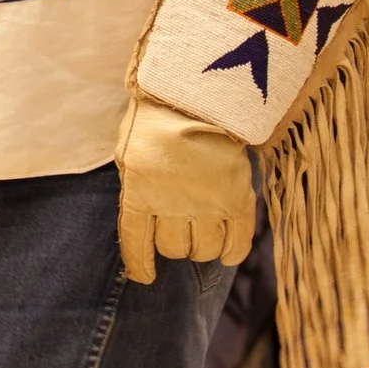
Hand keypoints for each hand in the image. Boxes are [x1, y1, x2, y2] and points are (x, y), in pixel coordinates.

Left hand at [115, 95, 254, 284]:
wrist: (198, 91)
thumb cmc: (156, 120)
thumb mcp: (129, 153)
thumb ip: (136, 188)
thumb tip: (144, 223)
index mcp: (140, 192)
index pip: (137, 244)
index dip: (140, 265)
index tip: (144, 276)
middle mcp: (172, 204)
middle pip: (174, 249)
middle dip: (174, 245)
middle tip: (178, 230)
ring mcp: (207, 203)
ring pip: (205, 249)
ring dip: (202, 247)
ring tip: (202, 234)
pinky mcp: (238, 197)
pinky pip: (238, 240)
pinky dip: (233, 251)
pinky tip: (228, 253)